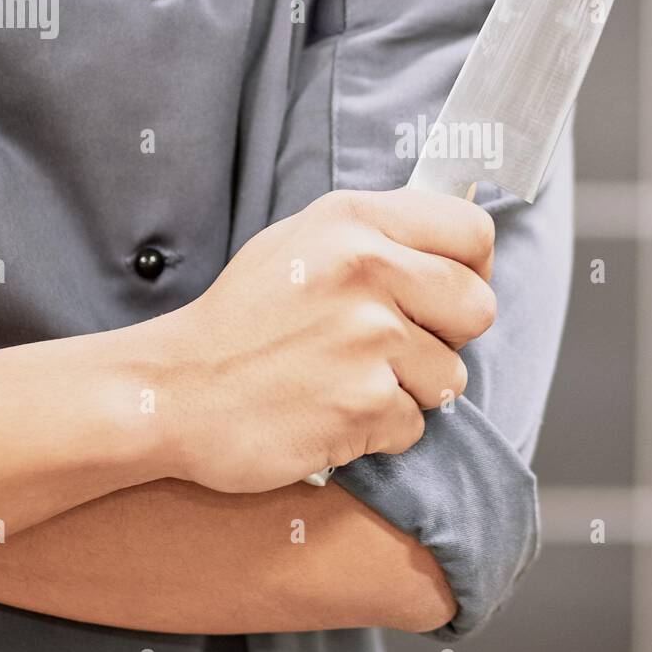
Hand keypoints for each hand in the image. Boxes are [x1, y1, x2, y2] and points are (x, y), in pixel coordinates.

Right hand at [157, 188, 496, 492]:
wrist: (174, 389)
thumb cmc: (241, 319)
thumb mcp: (303, 242)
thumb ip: (377, 236)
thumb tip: (455, 249)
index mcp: (356, 221)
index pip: (473, 232)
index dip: (472, 268)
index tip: (445, 291)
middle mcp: (368, 269)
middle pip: (477, 308)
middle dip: (447, 337)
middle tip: (393, 347)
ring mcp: (368, 338)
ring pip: (451, 376)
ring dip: (409, 390)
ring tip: (347, 379)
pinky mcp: (363, 403)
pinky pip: (414, 425)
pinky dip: (379, 430)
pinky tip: (331, 411)